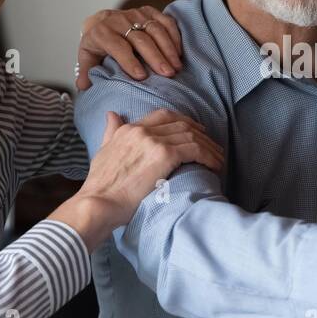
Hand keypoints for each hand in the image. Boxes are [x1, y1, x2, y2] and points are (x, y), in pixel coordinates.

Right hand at [50, 109, 221, 248]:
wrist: (98, 203)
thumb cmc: (100, 186)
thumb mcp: (102, 152)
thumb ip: (111, 132)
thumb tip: (112, 114)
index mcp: (130, 129)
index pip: (163, 116)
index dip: (183, 122)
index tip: (195, 131)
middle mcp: (143, 131)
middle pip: (181, 124)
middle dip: (200, 134)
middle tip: (213, 145)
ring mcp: (154, 141)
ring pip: (191, 137)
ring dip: (209, 148)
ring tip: (218, 159)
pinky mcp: (164, 155)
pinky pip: (195, 150)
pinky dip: (209, 157)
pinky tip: (215, 166)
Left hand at [76, 6, 182, 88]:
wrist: (103, 22)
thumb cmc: (98, 46)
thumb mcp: (88, 57)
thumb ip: (86, 72)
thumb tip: (83, 86)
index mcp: (102, 32)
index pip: (118, 47)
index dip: (129, 61)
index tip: (141, 77)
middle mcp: (119, 20)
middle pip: (141, 39)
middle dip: (155, 57)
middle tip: (168, 74)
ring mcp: (136, 14)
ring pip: (155, 29)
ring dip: (168, 48)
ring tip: (176, 66)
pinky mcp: (149, 11)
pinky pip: (165, 21)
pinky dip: (174, 36)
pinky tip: (179, 53)